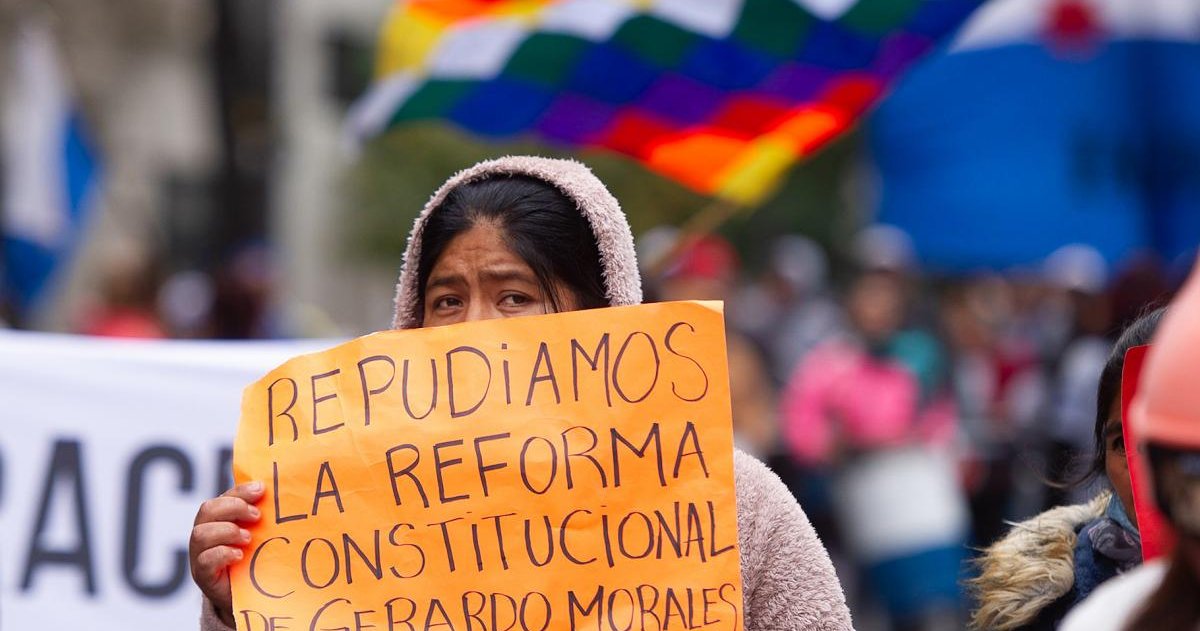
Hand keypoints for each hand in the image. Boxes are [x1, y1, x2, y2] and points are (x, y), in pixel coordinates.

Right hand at [190, 481, 263, 625]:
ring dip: (227, 531)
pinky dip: (223, 553)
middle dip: (234, 507)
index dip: (241, 491)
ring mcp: (200, 555)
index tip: (262, 490)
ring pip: (200, 534)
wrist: (249, 595)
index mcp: (219, 519)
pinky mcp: (203, 575)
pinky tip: (239, 555)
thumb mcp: (261, 535)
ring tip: (249, 538)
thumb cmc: (256, 559)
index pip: (224, 496)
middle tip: (257, 516)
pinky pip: (204, 560)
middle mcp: (206, 533)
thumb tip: (284, 495)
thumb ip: (264, 517)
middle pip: (207, 509)